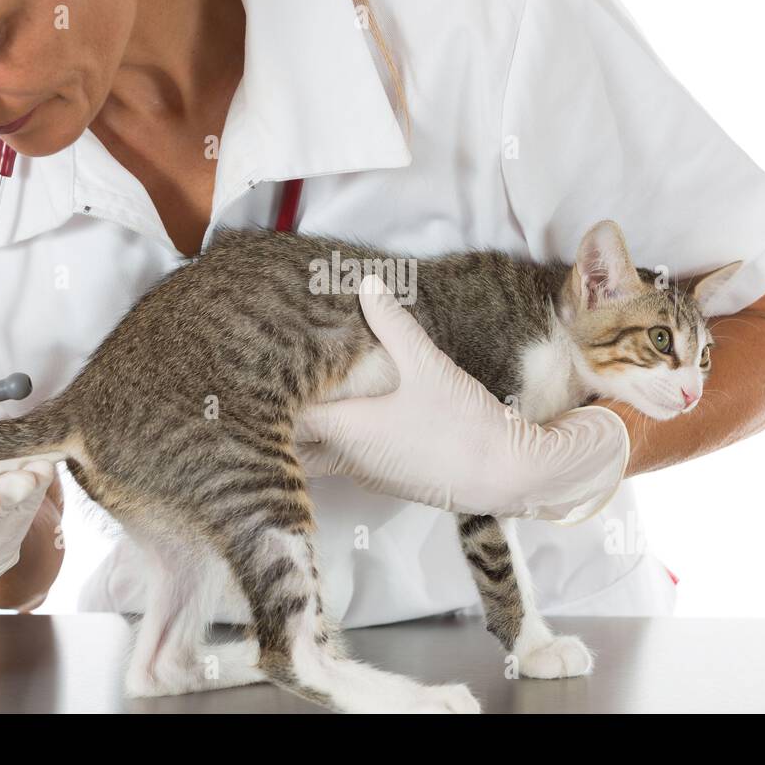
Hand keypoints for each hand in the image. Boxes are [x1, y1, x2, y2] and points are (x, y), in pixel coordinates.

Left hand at [293, 275, 629, 523]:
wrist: (506, 477)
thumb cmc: (463, 425)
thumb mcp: (428, 366)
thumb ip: (393, 324)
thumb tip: (367, 285)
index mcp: (347, 431)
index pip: (286, 416)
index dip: (268, 395)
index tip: (257, 371)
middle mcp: (348, 459)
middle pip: (294, 444)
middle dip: (278, 420)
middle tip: (271, 387)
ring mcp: (368, 474)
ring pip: (319, 455)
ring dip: (309, 431)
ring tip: (304, 396)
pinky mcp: (389, 480)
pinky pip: (347, 461)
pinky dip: (337, 441)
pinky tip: (351, 416)